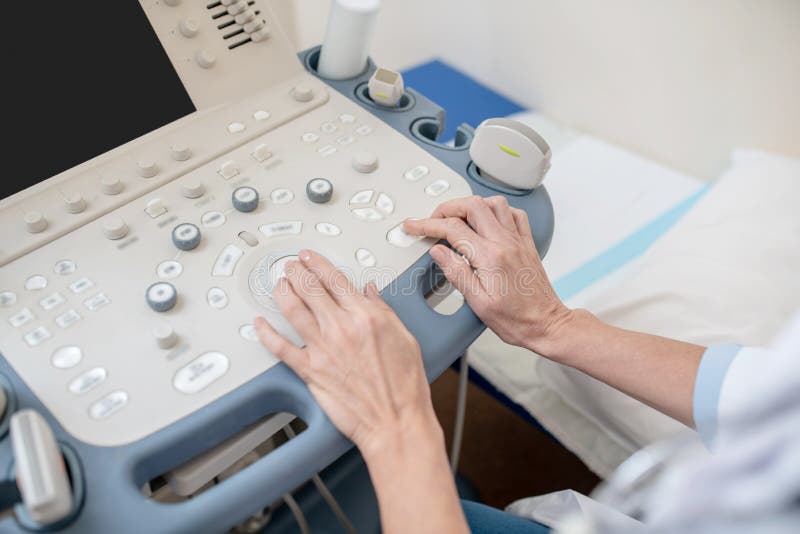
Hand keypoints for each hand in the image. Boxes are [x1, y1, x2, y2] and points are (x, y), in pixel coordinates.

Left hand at [253, 250, 437, 456]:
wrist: (395, 420)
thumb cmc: (404, 385)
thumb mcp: (405, 337)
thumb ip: (383, 310)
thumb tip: (369, 292)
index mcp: (365, 316)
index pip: (334, 278)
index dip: (317, 263)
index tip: (310, 257)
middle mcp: (340, 328)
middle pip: (309, 288)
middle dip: (296, 272)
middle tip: (291, 266)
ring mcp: (322, 348)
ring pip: (292, 309)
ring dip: (282, 291)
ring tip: (278, 284)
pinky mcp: (310, 371)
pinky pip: (280, 347)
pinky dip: (266, 333)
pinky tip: (259, 324)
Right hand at [404, 195, 571, 354]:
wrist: (546, 324)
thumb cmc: (516, 319)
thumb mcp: (478, 303)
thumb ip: (456, 273)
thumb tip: (438, 252)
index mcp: (490, 257)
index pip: (452, 229)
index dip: (427, 224)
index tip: (414, 226)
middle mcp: (505, 243)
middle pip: (472, 205)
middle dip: (447, 208)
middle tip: (433, 221)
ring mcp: (518, 240)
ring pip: (494, 203)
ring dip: (471, 205)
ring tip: (457, 218)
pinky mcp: (526, 243)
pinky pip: (513, 213)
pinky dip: (496, 210)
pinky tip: (487, 221)